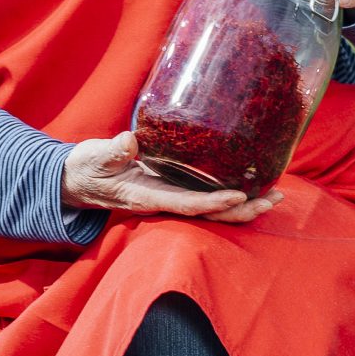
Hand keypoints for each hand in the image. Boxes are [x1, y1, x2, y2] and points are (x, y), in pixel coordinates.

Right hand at [62, 131, 283, 224]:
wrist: (79, 179)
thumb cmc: (86, 168)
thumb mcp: (94, 157)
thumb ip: (112, 151)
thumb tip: (129, 141)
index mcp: (146, 197)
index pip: (184, 204)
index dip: (211, 203)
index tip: (237, 196)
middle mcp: (163, 202)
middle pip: (208, 214)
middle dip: (242, 210)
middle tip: (274, 199)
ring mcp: (170, 196)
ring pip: (212, 208)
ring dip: (244, 206)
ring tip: (275, 196)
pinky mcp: (173, 188)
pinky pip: (206, 195)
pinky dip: (230, 194)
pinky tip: (252, 185)